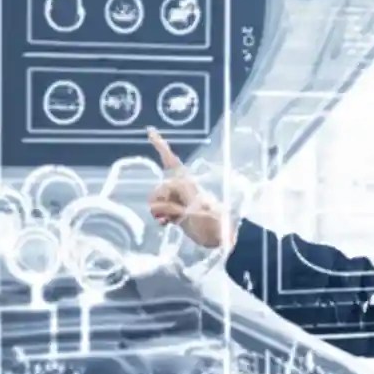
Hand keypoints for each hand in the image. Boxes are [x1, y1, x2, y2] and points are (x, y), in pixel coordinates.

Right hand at [146, 127, 234, 248]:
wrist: (223, 241)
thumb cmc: (215, 225)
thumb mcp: (199, 211)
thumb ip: (178, 204)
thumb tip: (161, 201)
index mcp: (189, 185)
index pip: (173, 162)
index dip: (161, 147)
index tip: (150, 132)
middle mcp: (183, 190)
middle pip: (160, 186)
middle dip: (159, 197)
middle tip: (171, 213)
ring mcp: (180, 202)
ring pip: (157, 199)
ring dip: (159, 209)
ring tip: (169, 220)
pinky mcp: (178, 214)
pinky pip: (161, 210)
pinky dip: (160, 216)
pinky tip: (165, 224)